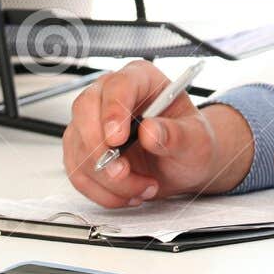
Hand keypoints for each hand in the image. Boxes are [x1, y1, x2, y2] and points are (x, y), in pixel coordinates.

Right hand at [63, 59, 253, 209]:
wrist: (182, 165)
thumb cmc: (189, 143)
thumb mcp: (196, 139)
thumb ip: (176, 134)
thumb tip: (150, 131)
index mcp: (142, 79)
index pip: (119, 85)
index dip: (113, 111)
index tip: (117, 140)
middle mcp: (111, 95)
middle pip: (85, 110)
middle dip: (100, 150)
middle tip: (123, 173)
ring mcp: (92, 122)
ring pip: (80, 148)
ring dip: (107, 179)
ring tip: (142, 187)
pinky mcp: (82, 150)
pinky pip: (78, 173)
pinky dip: (101, 192)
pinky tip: (128, 194)